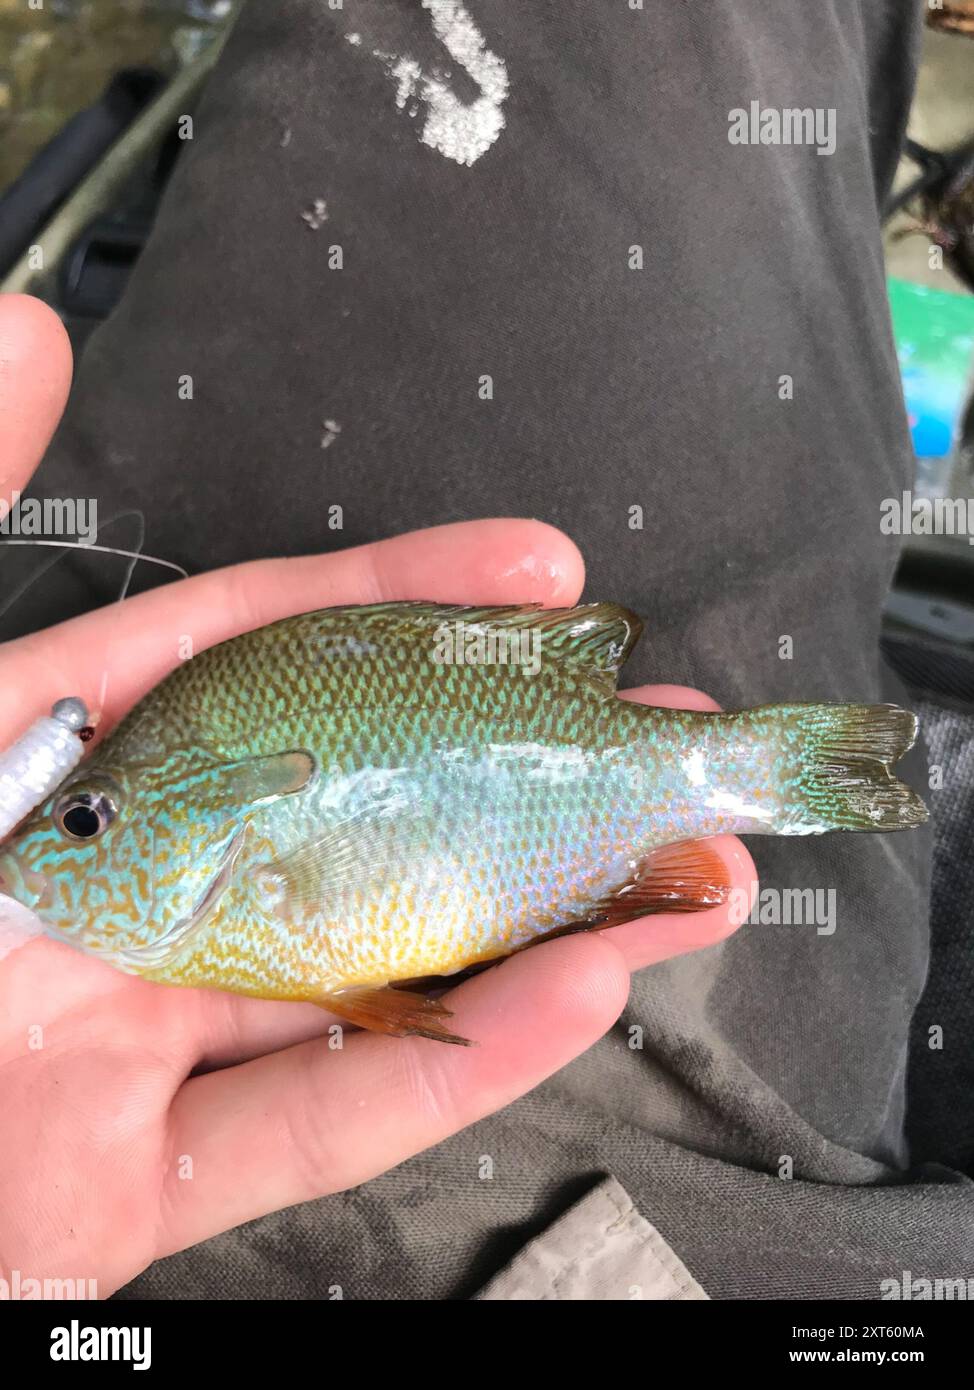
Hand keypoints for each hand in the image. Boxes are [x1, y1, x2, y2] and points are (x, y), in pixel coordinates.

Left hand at [0, 294, 754, 1294]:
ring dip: (541, 928)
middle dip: (525, 779)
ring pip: (372, 974)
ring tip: (681, 875)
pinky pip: (318, 1118)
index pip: (265, 655)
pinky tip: (576, 993)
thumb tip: (29, 328)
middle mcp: (121, 889)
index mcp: (62, 764)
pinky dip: (455, 1066)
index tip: (537, 578)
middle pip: (357, 820)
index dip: (409, 606)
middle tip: (653, 740)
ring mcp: (137, 1035)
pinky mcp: (140, 1175)